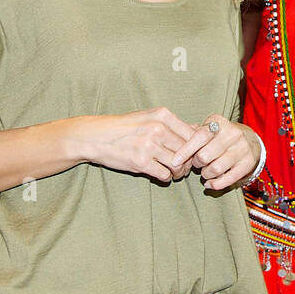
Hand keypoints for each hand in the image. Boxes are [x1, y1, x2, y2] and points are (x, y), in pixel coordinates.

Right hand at [73, 108, 198, 181]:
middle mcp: (158, 129)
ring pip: (179, 164)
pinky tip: (162, 175)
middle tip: (186, 166)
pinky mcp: (141, 162)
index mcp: (163, 116)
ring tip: (176, 172)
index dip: (198, 147)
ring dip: (179, 172)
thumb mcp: (149, 117)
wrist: (96, 137)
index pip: (194, 134)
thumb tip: (199, 129)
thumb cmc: (125, 127)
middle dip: (190, 161)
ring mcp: (149, 146)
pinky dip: (166, 177)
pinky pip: (165, 174)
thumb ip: (173, 124)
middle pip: (189, 150)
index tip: (194, 153)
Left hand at [169, 115, 261, 190]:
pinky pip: (228, 179)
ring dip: (206, 174)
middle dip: (196, 163)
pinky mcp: (248, 163)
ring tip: (205, 172)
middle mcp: (233, 134)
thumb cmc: (219, 137)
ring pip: (216, 169)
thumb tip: (172, 143)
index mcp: (219, 122)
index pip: (200, 137)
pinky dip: (215, 184)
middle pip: (205, 155)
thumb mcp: (207, 130)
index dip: (185, 151)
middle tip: (196, 163)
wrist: (249, 140)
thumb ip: (190, 134)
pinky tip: (209, 184)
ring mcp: (242, 148)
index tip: (175, 161)